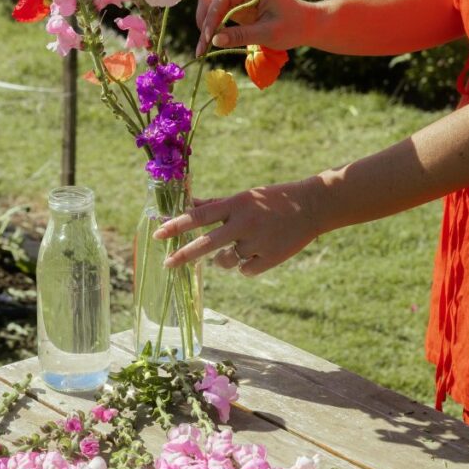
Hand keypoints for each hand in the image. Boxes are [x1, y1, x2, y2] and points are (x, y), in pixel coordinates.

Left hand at [153, 179, 322, 275]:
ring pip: (225, 262)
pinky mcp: (270, 260)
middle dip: (183, 255)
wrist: (311, 207)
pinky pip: (244, 270)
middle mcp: (244, 224)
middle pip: (206, 245)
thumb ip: (213, 205)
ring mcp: (257, 243)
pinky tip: (260, 252)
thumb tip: (186, 203)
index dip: (176, 225)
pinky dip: (247, 265)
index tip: (157, 233)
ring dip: (225, 258)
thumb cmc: (271, 201)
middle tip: (166, 264)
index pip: (199, 216)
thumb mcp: (243, 198)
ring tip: (242, 245)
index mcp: (235, 205)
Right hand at [195, 0, 312, 56]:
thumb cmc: (293, 27)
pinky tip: (212, 42)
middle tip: (203, 47)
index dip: (212, 16)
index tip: (208, 38)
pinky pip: (219, 12)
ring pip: (212, 4)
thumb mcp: (268, 34)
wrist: (309, 24)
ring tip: (205, 46)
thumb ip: (241, 36)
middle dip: (205, 21)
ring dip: (206, 23)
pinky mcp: (239, 5)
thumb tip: (214, 41)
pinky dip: (213, 26)